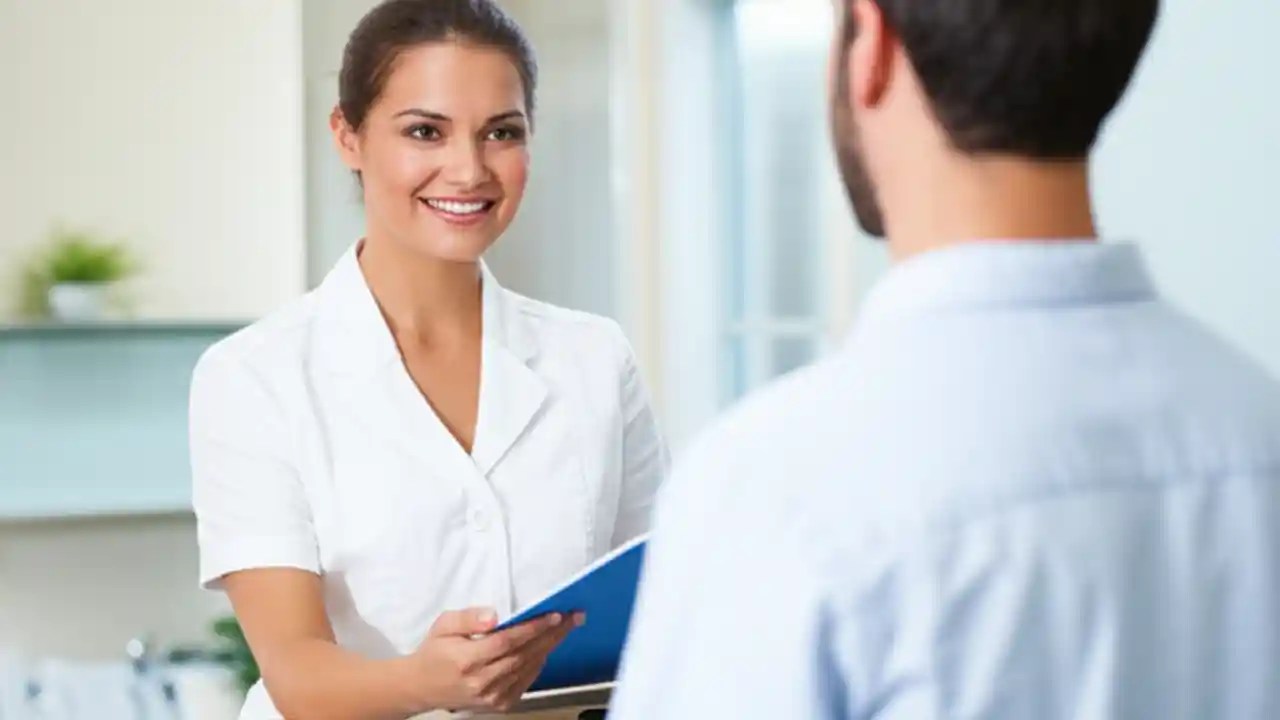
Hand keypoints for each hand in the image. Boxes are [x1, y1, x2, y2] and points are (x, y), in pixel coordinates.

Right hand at [406, 607, 582, 712]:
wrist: (422, 687)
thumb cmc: (435, 651)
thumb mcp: (443, 625)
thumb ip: (468, 618)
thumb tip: (494, 615)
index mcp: (467, 659)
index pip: (508, 642)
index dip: (533, 628)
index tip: (554, 615)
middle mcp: (481, 681)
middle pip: (524, 654)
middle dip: (552, 634)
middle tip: (573, 617)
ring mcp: (491, 696)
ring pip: (528, 668)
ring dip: (549, 647)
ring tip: (565, 628)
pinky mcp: (498, 704)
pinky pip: (525, 682)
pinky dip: (538, 664)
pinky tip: (546, 648)